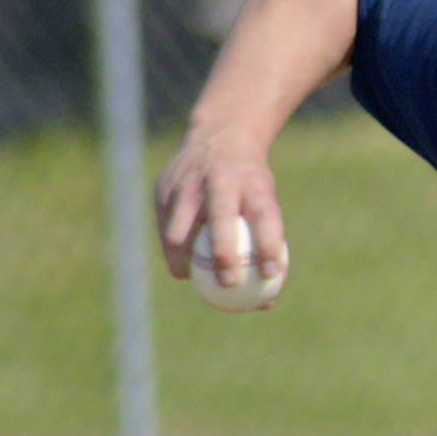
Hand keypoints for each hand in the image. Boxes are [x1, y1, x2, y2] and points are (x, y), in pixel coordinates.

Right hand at [154, 126, 286, 288]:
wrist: (220, 134)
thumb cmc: (250, 183)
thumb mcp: (265, 201)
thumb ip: (265, 246)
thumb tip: (265, 302)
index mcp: (254, 183)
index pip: (266, 217)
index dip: (270, 246)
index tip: (272, 275)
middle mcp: (221, 180)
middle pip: (221, 219)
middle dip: (224, 253)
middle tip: (227, 283)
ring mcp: (188, 182)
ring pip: (180, 225)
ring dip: (181, 254)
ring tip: (186, 275)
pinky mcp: (164, 187)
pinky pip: (165, 224)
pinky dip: (170, 245)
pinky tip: (177, 263)